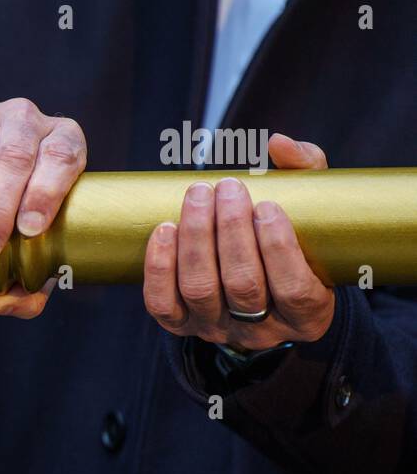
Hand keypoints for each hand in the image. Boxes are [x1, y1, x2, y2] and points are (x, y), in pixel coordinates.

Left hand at [143, 134, 334, 351]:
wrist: (252, 282)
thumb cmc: (291, 238)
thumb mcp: (313, 210)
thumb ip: (306, 172)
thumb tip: (279, 143)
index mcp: (308, 313)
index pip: (294, 290)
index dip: (279, 249)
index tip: (267, 205)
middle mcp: (262, 330)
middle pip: (242, 286)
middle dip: (231, 231)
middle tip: (226, 187)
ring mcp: (216, 328)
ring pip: (200, 290)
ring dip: (196, 238)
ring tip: (198, 195)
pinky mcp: (179, 324)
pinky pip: (162, 303)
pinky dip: (159, 266)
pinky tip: (164, 228)